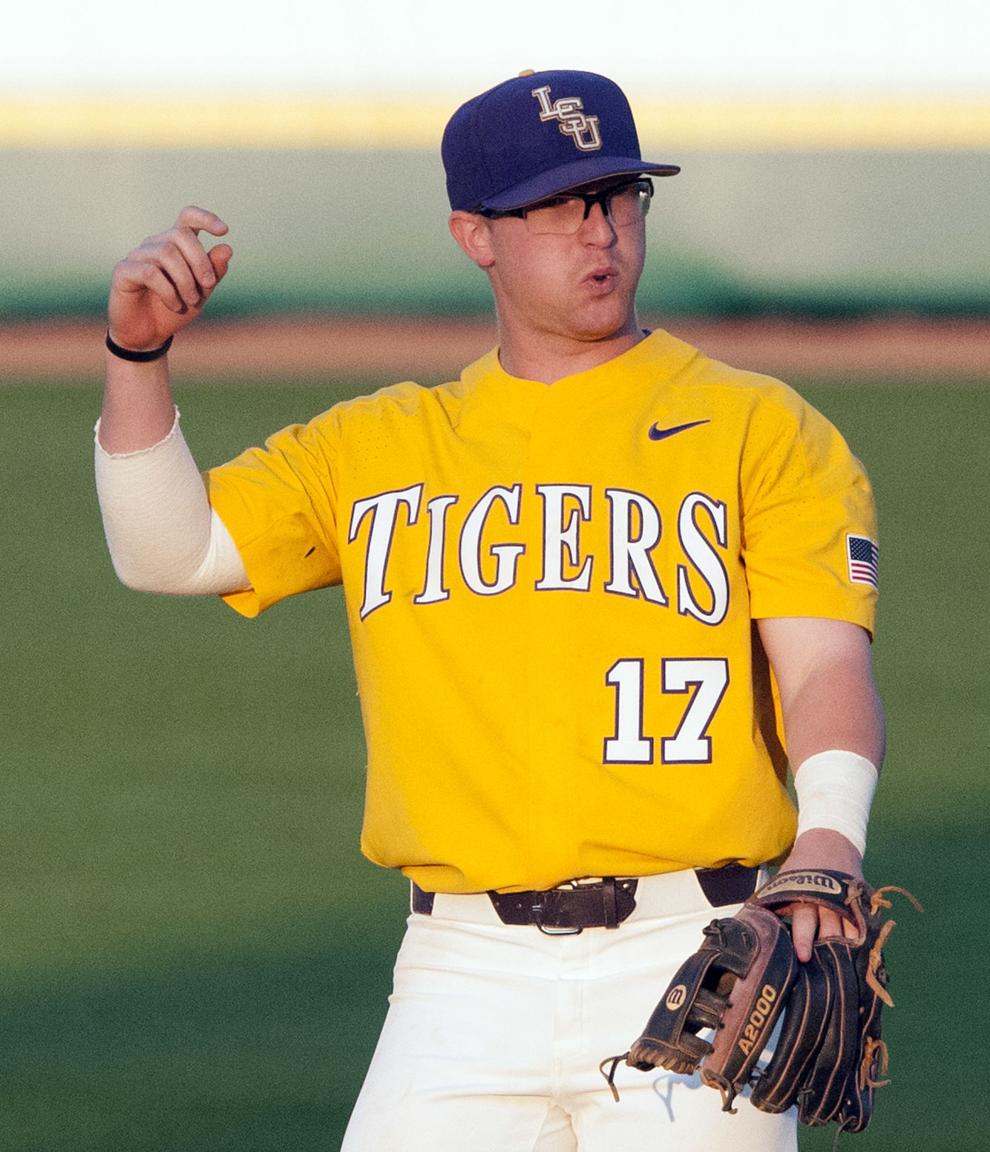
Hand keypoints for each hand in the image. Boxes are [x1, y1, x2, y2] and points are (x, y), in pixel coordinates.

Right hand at [107, 206, 232, 351]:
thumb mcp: (202, 293)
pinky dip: (168, 291)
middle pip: (180, 235)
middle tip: (209, 285)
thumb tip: (227, 248)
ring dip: (186, 280)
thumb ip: (214, 272)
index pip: (187, 218)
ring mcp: (137, 256)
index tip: (224, 230)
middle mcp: (155, 244)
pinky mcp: (124, 271)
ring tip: (191, 300)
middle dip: (200, 260)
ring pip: (166, 253)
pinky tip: (175, 305)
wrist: (149, 334)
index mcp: (175, 245)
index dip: (205, 218)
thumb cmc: (176, 309)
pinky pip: (150, 272)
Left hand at [774, 828, 862, 961]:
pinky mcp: (860, 901)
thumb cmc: (801, 865)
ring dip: (846, 949)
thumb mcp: (785, 879)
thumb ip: (774, 902)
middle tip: (828, 972)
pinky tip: (862, 954)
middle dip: (828, 951)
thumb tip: (754, 925)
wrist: (830, 840)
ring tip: (846, 968)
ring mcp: (846, 902)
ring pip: (849, 931)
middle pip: (829, 930)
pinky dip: (862, 939)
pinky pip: (863, 925)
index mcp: (804, 894)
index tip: (802, 958)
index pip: (804, 920)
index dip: (803, 940)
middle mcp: (827, 900)